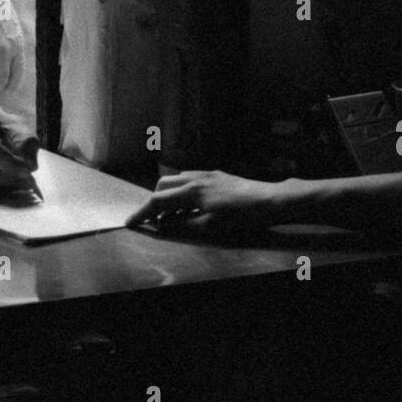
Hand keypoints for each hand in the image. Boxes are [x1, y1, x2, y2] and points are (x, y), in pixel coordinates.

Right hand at [125, 171, 302, 229]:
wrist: (271, 201)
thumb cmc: (243, 216)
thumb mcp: (211, 226)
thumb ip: (184, 224)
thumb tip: (163, 224)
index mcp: (193, 190)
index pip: (158, 200)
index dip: (143, 213)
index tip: (131, 223)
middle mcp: (197, 178)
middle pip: (163, 185)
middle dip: (154, 202)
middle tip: (154, 221)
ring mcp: (208, 175)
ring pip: (177, 181)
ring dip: (169, 197)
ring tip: (173, 217)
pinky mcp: (218, 176)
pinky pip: (191, 181)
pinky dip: (183, 193)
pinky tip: (191, 208)